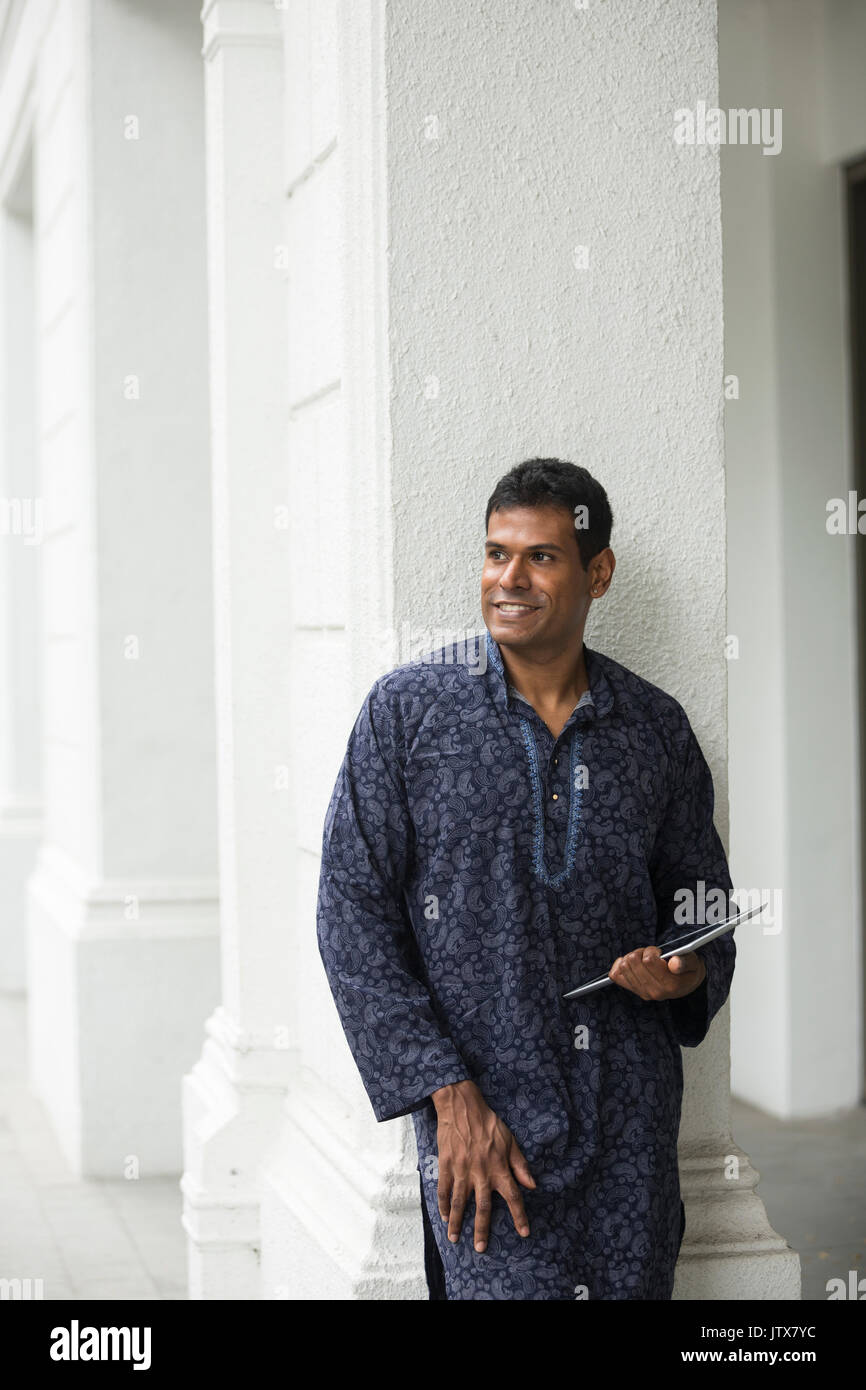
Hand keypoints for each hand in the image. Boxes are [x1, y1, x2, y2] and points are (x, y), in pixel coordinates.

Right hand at [431, 1079, 535, 1252]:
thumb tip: (532, 1185)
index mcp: (499, 1167)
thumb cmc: (488, 1123)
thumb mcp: (510, 1140)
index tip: (524, 1232)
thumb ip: (520, 1165)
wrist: (461, 1106)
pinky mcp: (446, 1165)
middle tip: (480, 1248)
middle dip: (482, 1229)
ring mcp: (461, 1170)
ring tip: (455, 1238)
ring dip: (457, 1222)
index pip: (513, 1196)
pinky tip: (443, 1216)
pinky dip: (442, 1204)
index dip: (519, 1216)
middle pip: (482, 1207)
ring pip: (459, 1202)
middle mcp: (480, 1173)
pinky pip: (444, 1189)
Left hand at [608, 945, 706, 1000]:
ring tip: (645, 959)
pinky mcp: (633, 990)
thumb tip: (674, 963)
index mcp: (670, 985)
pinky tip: (633, 964)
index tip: (659, 952)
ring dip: (633, 957)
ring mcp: (642, 993)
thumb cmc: (688, 970)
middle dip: (641, 952)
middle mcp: (654, 992)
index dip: (652, 951)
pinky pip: (615, 975)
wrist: (685, 984)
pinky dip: (620, 965)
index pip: (648, 960)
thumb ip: (686, 962)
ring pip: (623, 966)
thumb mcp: (694, 963)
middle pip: (633, 961)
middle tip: (652, 954)